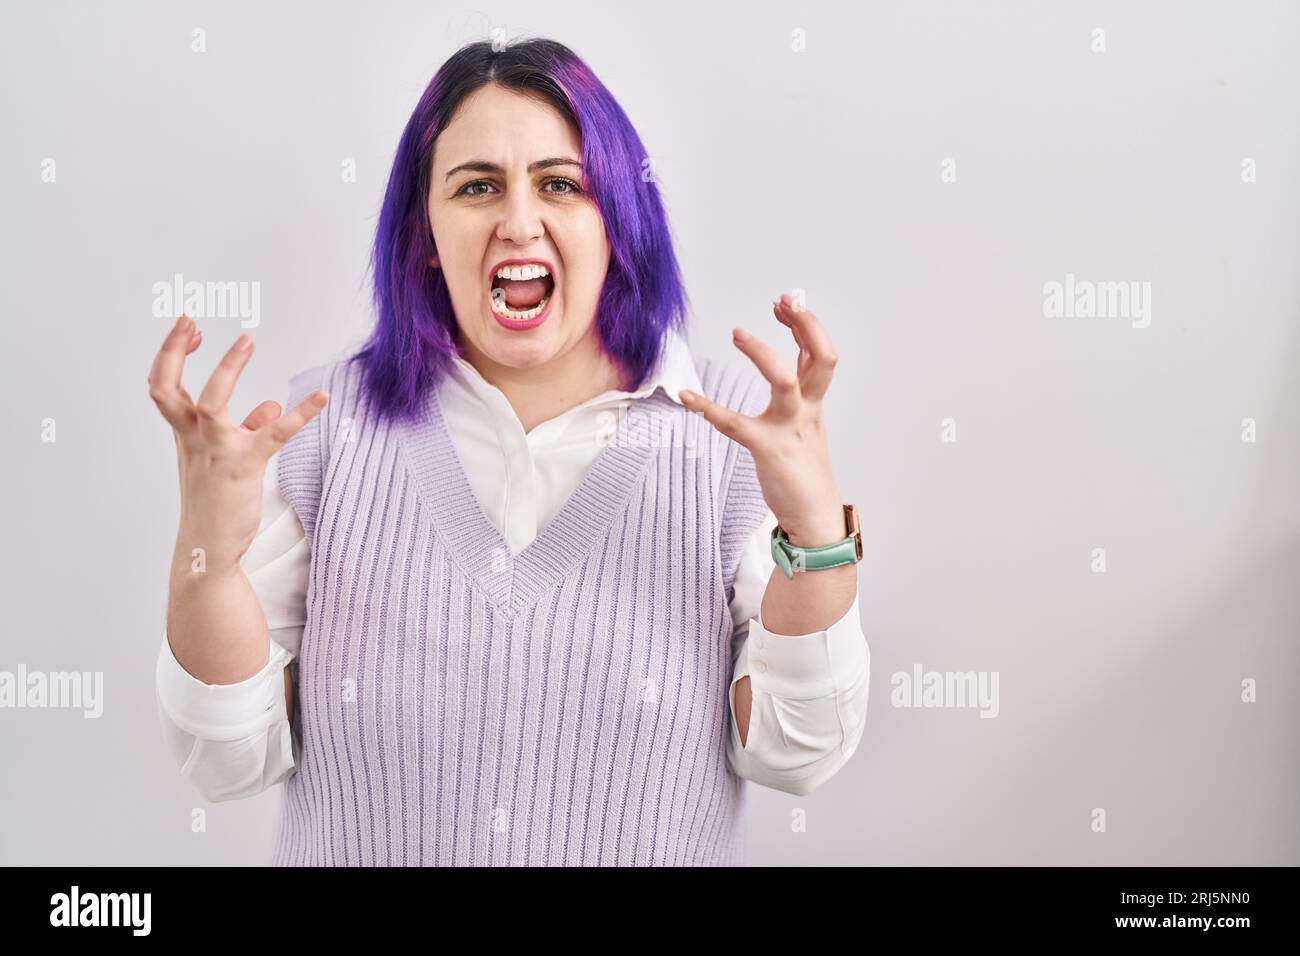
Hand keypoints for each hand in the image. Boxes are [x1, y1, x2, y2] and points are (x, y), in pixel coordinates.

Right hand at [148, 314, 328, 573]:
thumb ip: (247, 429)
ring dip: (228, 368)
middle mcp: (192, 439)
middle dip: (172, 352)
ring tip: (247, 340)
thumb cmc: (216, 504)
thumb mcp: (227, 461)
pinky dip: (300, 413)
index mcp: (185, 436)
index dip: (171, 356)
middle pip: (166, 389)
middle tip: (189, 321)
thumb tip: (269, 405)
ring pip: (210, 402)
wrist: (209, 549)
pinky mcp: (244, 465)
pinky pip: (274, 433)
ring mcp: (215, 451)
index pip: (164, 388)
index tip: (188, 330)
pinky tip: (322, 398)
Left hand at [679, 292, 845, 545]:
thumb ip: (802, 392)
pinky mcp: (768, 450)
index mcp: (816, 403)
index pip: (821, 352)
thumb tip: (795, 359)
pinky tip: (687, 397)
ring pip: (784, 380)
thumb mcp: (809, 424)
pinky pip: (735, 424)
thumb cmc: (805, 471)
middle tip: (784, 301)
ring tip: (737, 333)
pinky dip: (708, 408)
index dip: (807, 323)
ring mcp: (790, 429)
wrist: (816, 518)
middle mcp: (808, 410)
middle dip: (806, 324)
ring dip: (761, 353)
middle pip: (822, 357)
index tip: (787, 303)